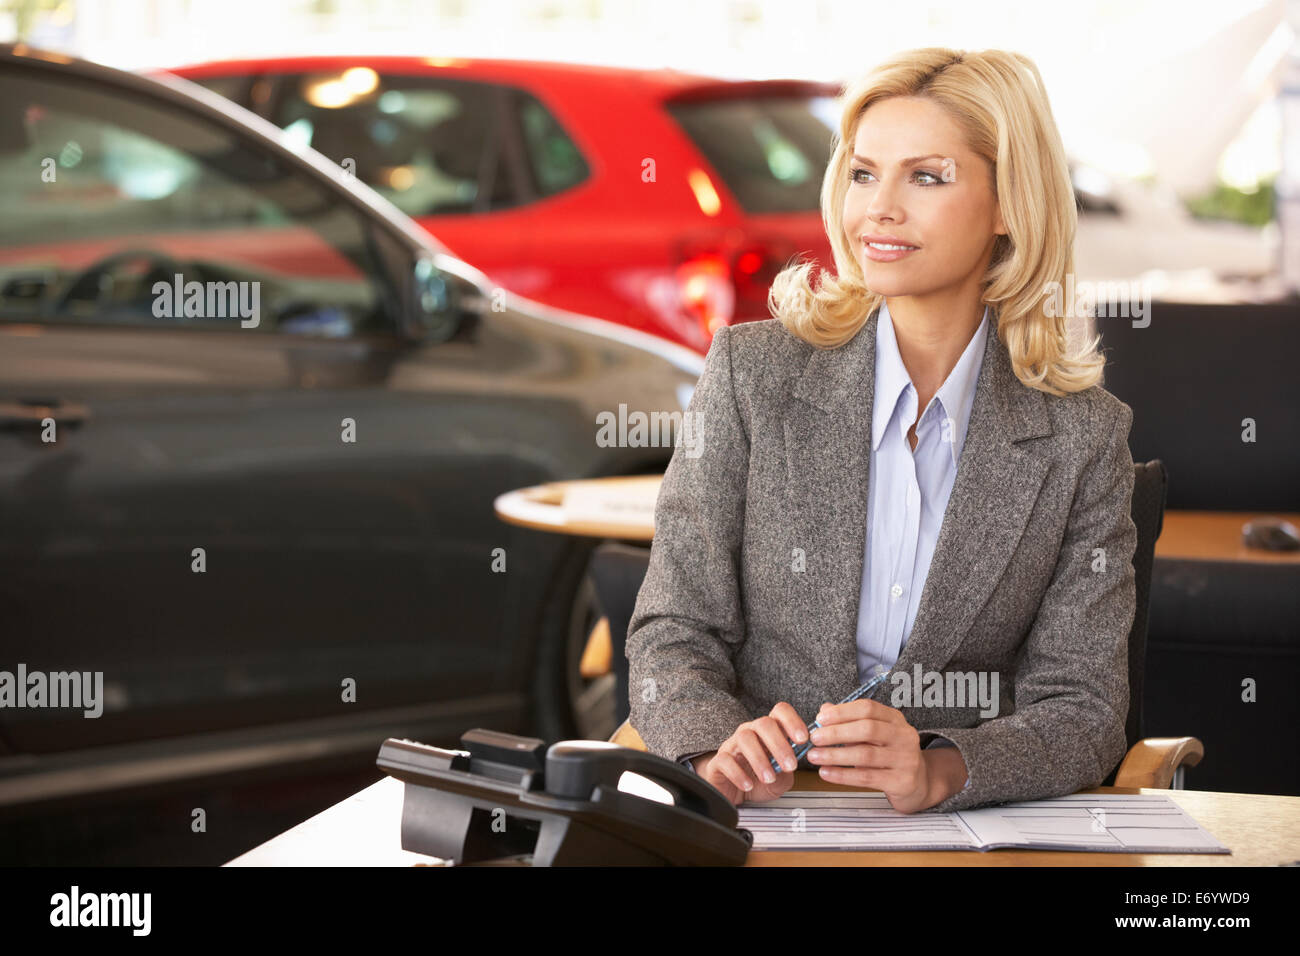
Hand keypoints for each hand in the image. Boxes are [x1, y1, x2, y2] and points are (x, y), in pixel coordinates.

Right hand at [695, 702, 806, 804]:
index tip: (803, 739)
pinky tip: (748, 785)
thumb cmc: (759, 782)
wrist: (733, 794)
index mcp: (768, 732)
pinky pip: (725, 760)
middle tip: (790, 765)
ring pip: (744, 738)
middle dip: (779, 744)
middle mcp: (750, 733)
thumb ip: (789, 768)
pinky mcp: (718, 762)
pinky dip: (738, 774)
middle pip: (763, 723)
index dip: (792, 721)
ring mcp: (732, 745)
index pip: (780, 712)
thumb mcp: (782, 778)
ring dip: (760, 759)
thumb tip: (798, 758)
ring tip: (769, 778)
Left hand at [806, 698, 953, 812]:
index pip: (868, 708)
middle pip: (867, 729)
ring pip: (865, 755)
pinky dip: (842, 775)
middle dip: (837, 733)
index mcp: (895, 719)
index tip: (820, 719)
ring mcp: (906, 759)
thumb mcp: (873, 735)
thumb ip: (850, 721)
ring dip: (835, 755)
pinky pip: (867, 777)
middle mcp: (904, 736)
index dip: (842, 712)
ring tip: (814, 756)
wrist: (919, 784)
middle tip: (814, 738)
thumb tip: (824, 710)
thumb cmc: (889, 755)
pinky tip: (825, 773)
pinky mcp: (902, 782)